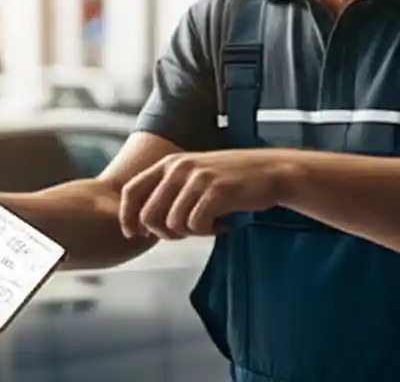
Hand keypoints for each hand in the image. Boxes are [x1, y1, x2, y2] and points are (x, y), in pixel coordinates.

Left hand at [119, 149, 298, 239]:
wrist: (271, 171)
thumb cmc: (232, 180)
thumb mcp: (194, 176)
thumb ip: (168, 192)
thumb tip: (142, 225)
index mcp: (169, 163)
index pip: (131, 191)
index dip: (128, 217)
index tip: (135, 235)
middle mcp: (179, 168)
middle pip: (149, 215)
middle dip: (164, 233)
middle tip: (188, 233)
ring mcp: (197, 178)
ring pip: (173, 224)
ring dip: (192, 232)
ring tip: (211, 223)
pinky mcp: (215, 191)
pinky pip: (196, 226)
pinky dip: (209, 231)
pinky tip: (223, 222)